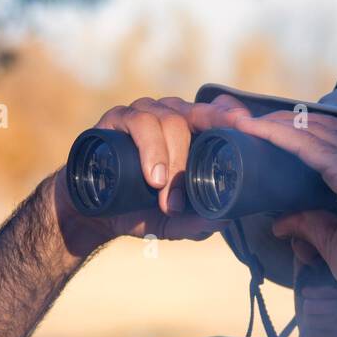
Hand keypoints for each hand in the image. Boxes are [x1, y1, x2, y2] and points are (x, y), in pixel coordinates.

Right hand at [53, 94, 252, 254]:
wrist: (90, 212)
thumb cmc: (135, 210)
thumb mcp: (170, 222)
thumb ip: (195, 222)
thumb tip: (225, 220)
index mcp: (187, 132)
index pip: (214, 115)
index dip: (229, 116)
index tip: (247, 125)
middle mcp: (167, 117)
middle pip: (196, 116)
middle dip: (203, 147)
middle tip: (206, 179)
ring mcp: (142, 114)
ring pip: (169, 120)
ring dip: (172, 156)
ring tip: (164, 188)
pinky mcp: (115, 118)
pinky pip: (139, 122)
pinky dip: (150, 148)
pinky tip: (152, 175)